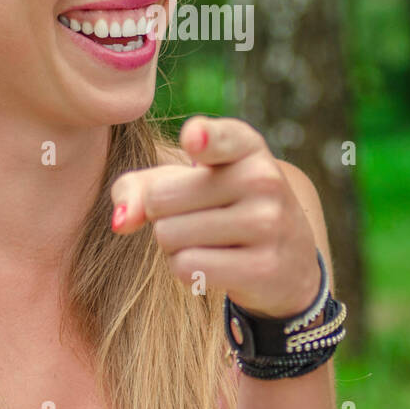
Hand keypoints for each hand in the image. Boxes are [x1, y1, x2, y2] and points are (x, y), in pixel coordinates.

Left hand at [109, 116, 321, 318]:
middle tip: (197, 218)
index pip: (221, 137)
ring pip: (169, 237)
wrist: (289, 262)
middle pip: (161, 199)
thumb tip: (120, 221)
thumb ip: (140, 187)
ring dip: (174, 247)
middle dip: (163, 216)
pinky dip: (187, 271)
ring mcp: (268, 223)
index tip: (193, 139)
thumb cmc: (221, 209)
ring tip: (209, 242)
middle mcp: (263, 177)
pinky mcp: (263, 267)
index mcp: (245, 146)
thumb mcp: (188, 183)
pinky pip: (186, 268)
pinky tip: (216, 265)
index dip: (203, 137)